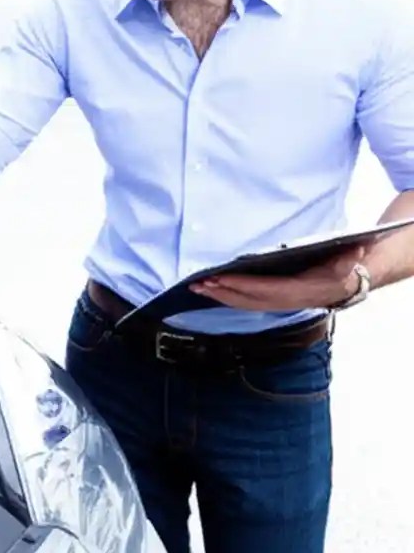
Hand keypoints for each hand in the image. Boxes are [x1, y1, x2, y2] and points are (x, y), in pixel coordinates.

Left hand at [189, 244, 365, 311]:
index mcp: (301, 290)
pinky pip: (246, 303)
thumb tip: (355, 249)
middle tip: (197, 284)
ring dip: (220, 297)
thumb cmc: (343, 267)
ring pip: (244, 304)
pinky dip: (227, 298)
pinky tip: (211, 291)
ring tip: (197, 287)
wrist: (347, 284)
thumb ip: (350, 257)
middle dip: (222, 292)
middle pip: (248, 300)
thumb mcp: (348, 261)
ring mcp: (278, 304)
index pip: (265, 290)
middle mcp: (286, 301)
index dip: (242, 286)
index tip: (221, 278)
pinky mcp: (272, 302)